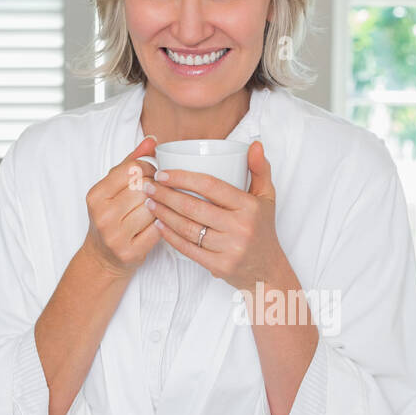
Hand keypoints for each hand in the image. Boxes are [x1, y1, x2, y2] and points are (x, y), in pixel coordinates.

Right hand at [83, 135, 161, 278]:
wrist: (102, 258)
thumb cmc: (110, 218)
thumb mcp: (112, 189)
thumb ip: (131, 163)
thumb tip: (152, 140)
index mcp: (96, 195)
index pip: (131, 170)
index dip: (149, 168)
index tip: (154, 173)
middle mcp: (103, 215)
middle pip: (143, 188)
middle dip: (157, 187)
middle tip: (160, 190)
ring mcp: (116, 236)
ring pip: (153, 208)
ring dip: (162, 205)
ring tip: (161, 206)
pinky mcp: (131, 252)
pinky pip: (159, 230)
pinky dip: (164, 223)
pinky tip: (162, 221)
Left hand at [142, 140, 284, 288]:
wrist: (267, 269)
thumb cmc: (262, 229)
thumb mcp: (267, 198)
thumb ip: (260, 169)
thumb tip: (254, 145)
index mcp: (249, 207)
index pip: (211, 186)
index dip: (183, 178)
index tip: (163, 173)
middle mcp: (240, 227)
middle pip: (194, 207)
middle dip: (166, 195)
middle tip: (148, 187)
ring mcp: (229, 249)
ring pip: (188, 228)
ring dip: (164, 214)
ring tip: (149, 203)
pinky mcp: (219, 266)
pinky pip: (189, 249)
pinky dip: (170, 236)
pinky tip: (159, 225)